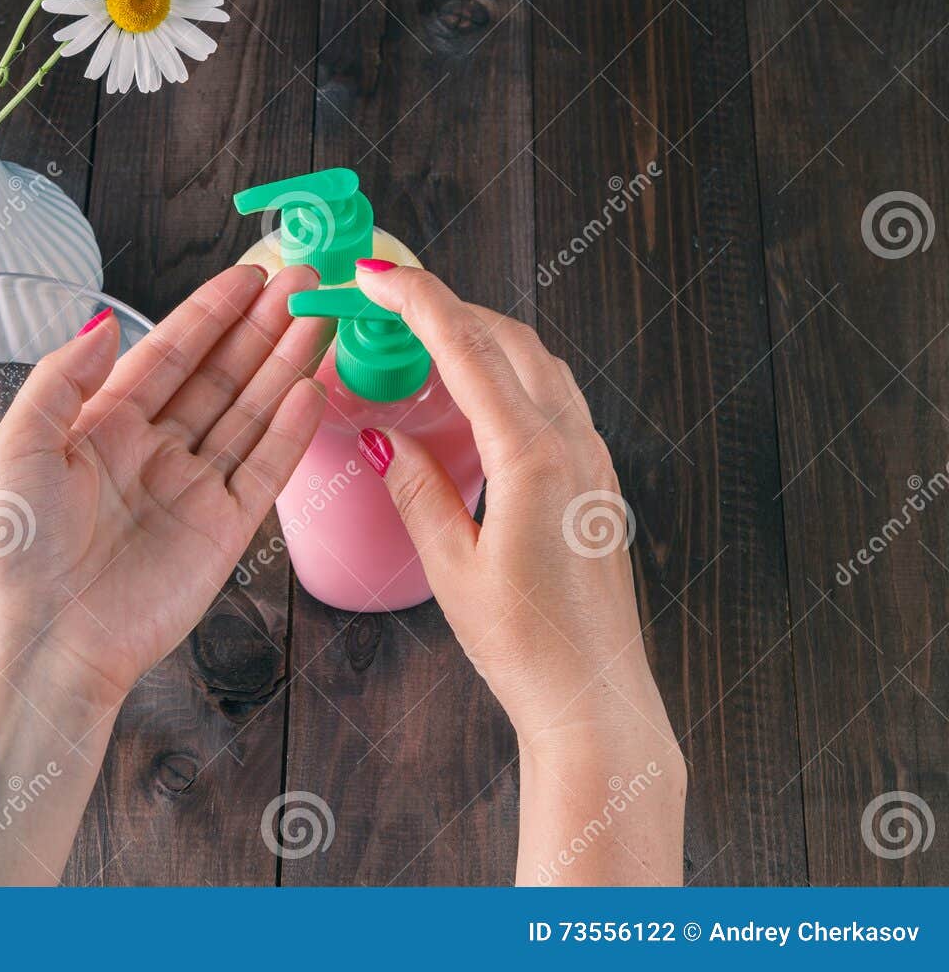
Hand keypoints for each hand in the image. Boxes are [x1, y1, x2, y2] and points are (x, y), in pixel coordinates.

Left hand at [0, 264, 330, 710]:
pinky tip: (312, 389)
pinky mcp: (222, 533)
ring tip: (319, 317)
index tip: (250, 275)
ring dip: (285, 365)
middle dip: (261, 328)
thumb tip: (105, 320)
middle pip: (219, 377)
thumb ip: (63, 377)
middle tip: (303, 280)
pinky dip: (291, 433)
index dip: (210, 313)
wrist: (40, 643)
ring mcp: (191, 491)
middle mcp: (152, 453)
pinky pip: (264, 472)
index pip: (168, 355)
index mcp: (101, 427)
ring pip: (250, 415)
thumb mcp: (20, 444)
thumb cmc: (15, 549)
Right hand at [355, 263, 683, 883]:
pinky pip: (552, 398)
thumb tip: (385, 436)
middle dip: (447, 306)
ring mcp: (592, 460)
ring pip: (536, 363)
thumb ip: (418, 490)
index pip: (467, 349)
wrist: (595, 699)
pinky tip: (474, 394)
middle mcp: (572, 445)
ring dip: (480, 336)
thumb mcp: (452, 567)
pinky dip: (507, 373)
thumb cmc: (526, 646)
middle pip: (507, 339)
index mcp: (532, 457)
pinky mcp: (596, 481)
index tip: (376, 271)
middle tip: (388, 299)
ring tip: (423, 338)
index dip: (417, 300)